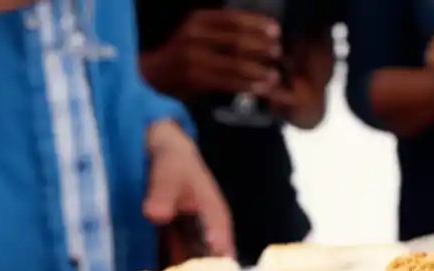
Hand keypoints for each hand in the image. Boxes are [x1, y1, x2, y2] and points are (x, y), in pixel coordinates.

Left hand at [144, 121, 233, 256]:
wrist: (160, 149)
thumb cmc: (174, 159)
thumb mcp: (169, 171)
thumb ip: (163, 192)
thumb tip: (155, 215)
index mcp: (216, 219)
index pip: (222, 252)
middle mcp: (207, 234)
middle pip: (207, 267)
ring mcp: (190, 239)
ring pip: (190, 267)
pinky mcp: (173, 240)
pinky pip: (172, 260)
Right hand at [148, 9, 281, 97]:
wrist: (155, 72)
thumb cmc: (185, 52)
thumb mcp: (201, 32)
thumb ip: (225, 31)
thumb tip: (261, 36)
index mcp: (199, 20)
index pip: (233, 19)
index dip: (257, 24)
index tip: (275, 30)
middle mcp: (195, 35)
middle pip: (237, 40)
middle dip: (262, 47)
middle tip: (278, 53)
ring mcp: (194, 57)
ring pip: (234, 63)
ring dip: (259, 70)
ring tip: (274, 75)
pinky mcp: (194, 79)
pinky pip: (227, 82)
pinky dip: (247, 85)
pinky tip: (261, 88)